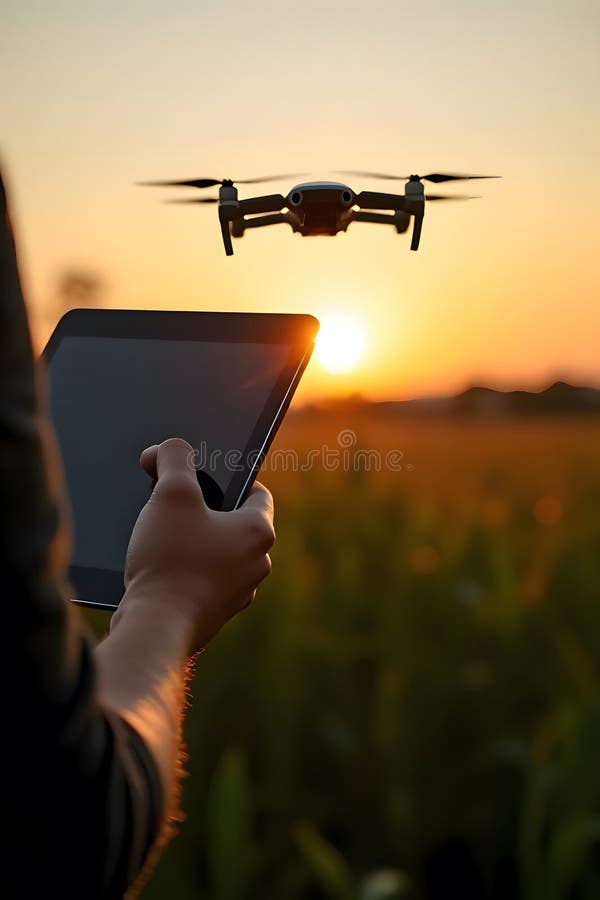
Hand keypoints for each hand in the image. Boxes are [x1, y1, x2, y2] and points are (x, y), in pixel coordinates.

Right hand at [115, 438, 274, 652]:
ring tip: (163, 537)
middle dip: (207, 512)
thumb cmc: (170, 560)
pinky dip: (185, 572)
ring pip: (219, 555)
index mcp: (258, 532)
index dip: (233, 479)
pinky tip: (158, 568)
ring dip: (195, 544)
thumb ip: (174, 458)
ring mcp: (236, 593)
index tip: (209, 476)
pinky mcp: (213, 614)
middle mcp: (256, 565)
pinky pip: (203, 582)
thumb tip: (169, 447)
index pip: (257, 493)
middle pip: (236, 525)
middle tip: (177, 505)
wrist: (155, 627)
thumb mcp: (171, 493)